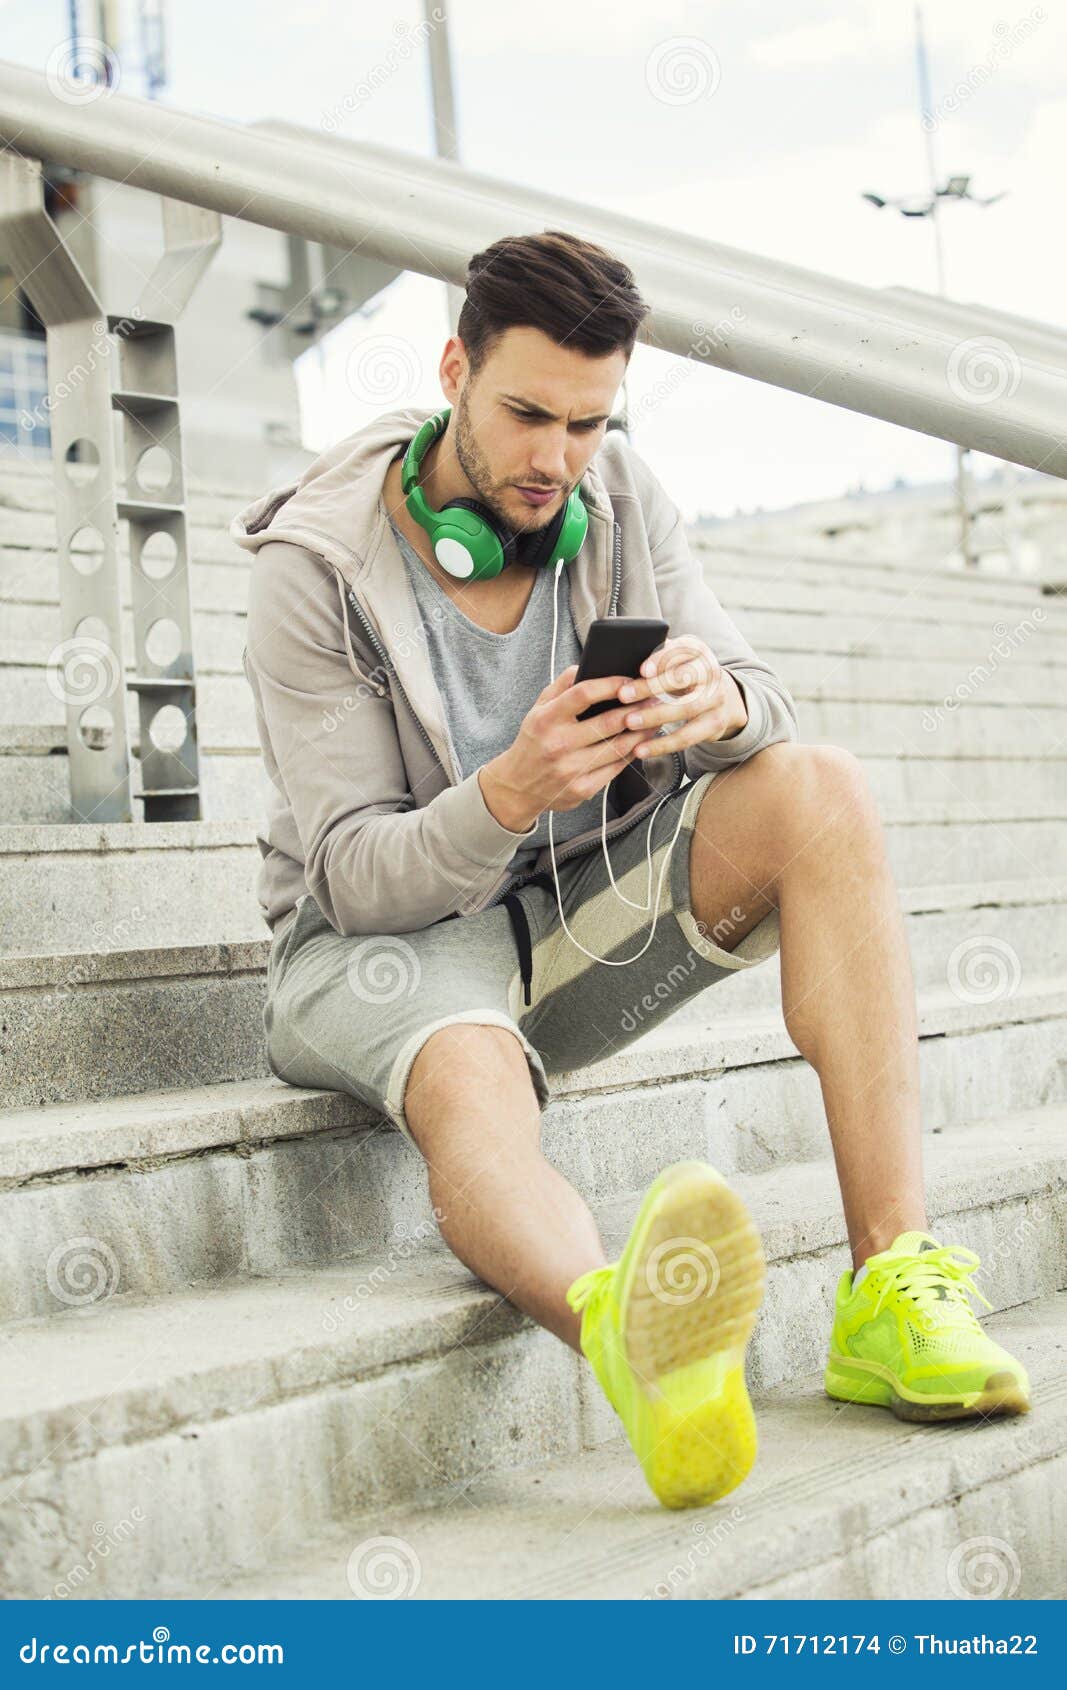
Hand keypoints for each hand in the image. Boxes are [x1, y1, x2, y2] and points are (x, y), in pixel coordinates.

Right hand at [479, 663, 650, 830]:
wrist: (517, 787)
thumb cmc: (533, 742)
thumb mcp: (537, 710)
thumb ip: (561, 686)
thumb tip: (586, 664)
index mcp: (546, 720)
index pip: (583, 694)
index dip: (611, 684)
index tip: (629, 680)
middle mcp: (558, 744)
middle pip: (608, 722)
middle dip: (636, 708)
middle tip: (654, 698)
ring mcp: (571, 769)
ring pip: (618, 747)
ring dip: (642, 731)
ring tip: (655, 719)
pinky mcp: (583, 789)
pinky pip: (616, 768)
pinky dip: (632, 753)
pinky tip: (641, 742)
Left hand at [615, 634, 747, 756]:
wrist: (720, 697)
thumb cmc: (683, 675)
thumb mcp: (674, 660)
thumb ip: (655, 658)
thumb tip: (621, 660)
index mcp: (697, 651)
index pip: (681, 650)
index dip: (661, 659)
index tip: (642, 669)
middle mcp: (711, 673)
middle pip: (682, 679)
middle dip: (651, 687)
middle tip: (623, 696)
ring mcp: (716, 699)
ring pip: (686, 709)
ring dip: (655, 716)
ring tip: (629, 722)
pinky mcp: (714, 724)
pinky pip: (686, 737)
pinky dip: (661, 745)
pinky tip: (640, 749)